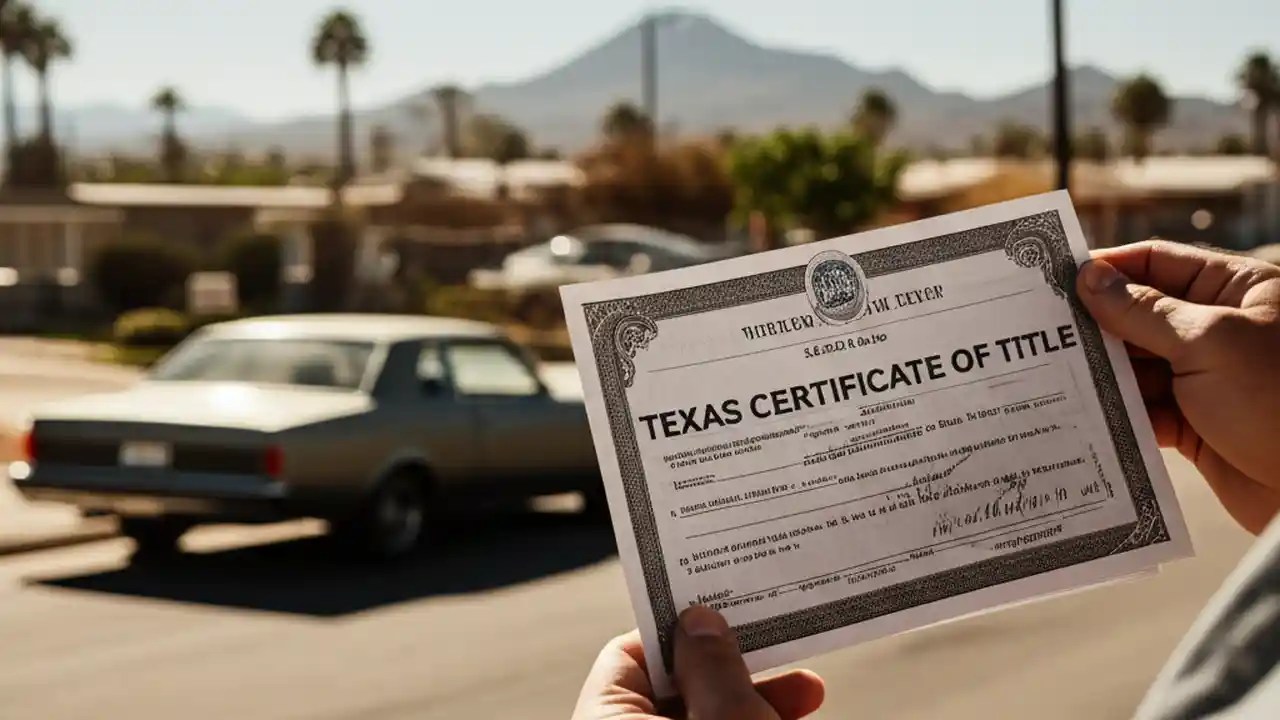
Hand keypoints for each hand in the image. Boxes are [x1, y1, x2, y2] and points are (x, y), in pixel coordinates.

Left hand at [572, 606, 823, 719]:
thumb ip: (713, 667)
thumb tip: (700, 619)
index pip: (628, 654)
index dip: (678, 627)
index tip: (725, 607)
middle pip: (674, 688)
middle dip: (733, 667)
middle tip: (781, 643)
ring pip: (703, 717)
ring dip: (754, 700)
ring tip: (806, 690)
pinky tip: (797, 713)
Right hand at [1077, 240, 1279, 533]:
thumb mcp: (1209, 343)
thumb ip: (1143, 312)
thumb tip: (1090, 277)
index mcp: (1238, 290)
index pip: (1158, 262)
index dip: (1106, 268)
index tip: (1053, 277)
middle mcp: (1221, 329)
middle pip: (1139, 314)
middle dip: (1094, 324)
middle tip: (1038, 330)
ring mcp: (1208, 379)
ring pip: (1136, 366)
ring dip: (1099, 372)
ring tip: (1048, 373)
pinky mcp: (1196, 426)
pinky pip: (1142, 412)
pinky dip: (1114, 414)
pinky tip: (1079, 413)